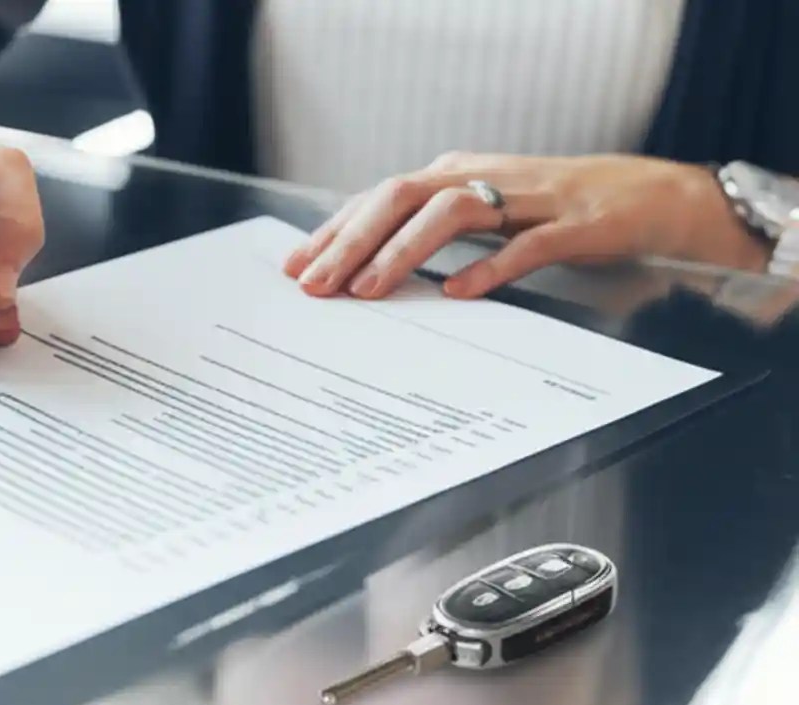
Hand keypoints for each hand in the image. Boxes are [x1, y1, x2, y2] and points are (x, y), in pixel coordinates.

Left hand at [285, 153, 766, 298]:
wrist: (646, 196)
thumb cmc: (552, 209)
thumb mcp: (480, 210)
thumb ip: (427, 229)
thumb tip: (363, 267)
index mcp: (453, 174)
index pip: (377, 198)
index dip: (334, 231)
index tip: (295, 267)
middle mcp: (480, 177)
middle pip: (399, 197)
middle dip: (351, 242)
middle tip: (315, 285)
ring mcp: (528, 198)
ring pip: (450, 213)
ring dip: (402, 252)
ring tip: (368, 291)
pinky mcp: (571, 224)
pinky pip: (523, 245)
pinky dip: (487, 267)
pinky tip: (457, 293)